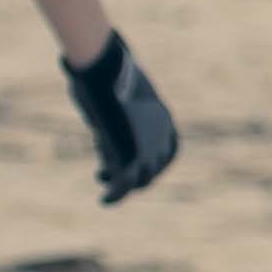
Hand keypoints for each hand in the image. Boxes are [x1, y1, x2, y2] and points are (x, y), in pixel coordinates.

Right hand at [64, 34, 178, 201]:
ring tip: (101, 174)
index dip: (157, 161)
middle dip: (135, 172)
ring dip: (122, 183)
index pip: (170, 149)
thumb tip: (105, 113)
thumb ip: (119, 105)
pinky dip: (114, 196)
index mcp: (163, 117)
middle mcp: (160, 136)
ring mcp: (146, 148)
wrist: (104, 70)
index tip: (139, 162)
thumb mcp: (117, 88)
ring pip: (140, 180)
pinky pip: (123, 186)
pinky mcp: (127, 159)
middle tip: (110, 168)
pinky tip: (105, 201)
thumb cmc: (103, 71)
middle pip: (155, 167)